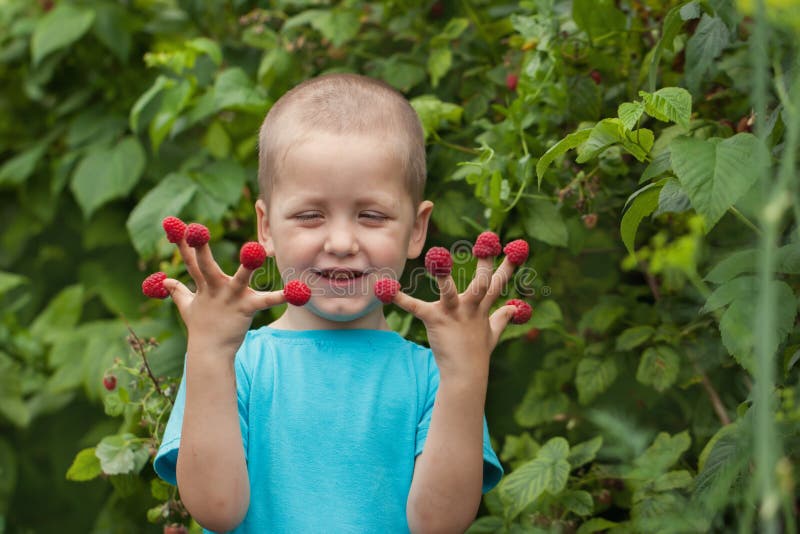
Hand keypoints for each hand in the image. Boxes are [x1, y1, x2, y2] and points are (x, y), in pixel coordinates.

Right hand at [159, 222, 285, 354]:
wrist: (211, 352)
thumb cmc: (202, 327)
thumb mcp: (187, 307)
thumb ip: (179, 291)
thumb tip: (165, 281)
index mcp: (204, 286)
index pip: (191, 261)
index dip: (182, 244)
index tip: (174, 225)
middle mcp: (215, 288)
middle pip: (205, 265)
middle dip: (200, 248)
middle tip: (196, 230)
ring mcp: (231, 298)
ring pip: (239, 278)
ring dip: (247, 265)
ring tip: (255, 250)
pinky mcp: (247, 308)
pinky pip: (267, 301)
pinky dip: (282, 296)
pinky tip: (297, 290)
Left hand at [389, 236, 528, 382]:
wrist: (465, 376)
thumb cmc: (477, 354)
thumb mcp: (493, 334)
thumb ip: (502, 318)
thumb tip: (514, 308)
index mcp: (483, 308)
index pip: (499, 282)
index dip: (509, 264)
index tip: (519, 246)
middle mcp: (471, 308)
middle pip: (481, 282)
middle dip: (485, 261)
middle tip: (488, 239)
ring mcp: (453, 314)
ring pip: (449, 291)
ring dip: (443, 275)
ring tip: (437, 255)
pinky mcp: (435, 321)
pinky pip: (416, 308)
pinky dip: (400, 298)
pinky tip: (386, 288)